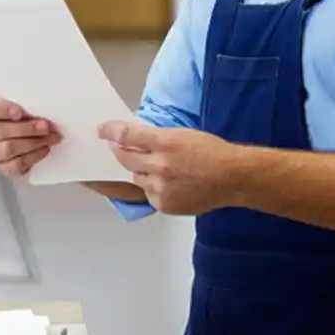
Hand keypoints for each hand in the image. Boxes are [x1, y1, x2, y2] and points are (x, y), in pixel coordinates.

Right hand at [0, 94, 61, 177]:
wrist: (32, 141)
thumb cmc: (28, 119)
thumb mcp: (27, 108)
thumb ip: (29, 107)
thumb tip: (44, 111)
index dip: (5, 110)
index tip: (20, 113)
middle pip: (0, 130)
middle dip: (26, 128)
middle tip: (45, 126)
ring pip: (8, 149)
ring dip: (32, 143)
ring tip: (50, 138)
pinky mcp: (4, 168)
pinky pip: (16, 165)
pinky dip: (33, 156)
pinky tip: (44, 149)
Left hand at [99, 121, 239, 214]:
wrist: (232, 178)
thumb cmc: (212, 152)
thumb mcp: (183, 134)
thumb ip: (158, 138)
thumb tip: (135, 138)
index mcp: (166, 143)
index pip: (129, 135)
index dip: (111, 131)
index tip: (102, 130)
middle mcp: (161, 166)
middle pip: (126, 157)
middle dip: (119, 150)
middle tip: (117, 146)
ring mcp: (161, 188)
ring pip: (136, 177)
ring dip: (140, 170)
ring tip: (156, 167)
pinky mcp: (164, 204)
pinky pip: (148, 193)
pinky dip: (152, 187)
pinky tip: (167, 182)